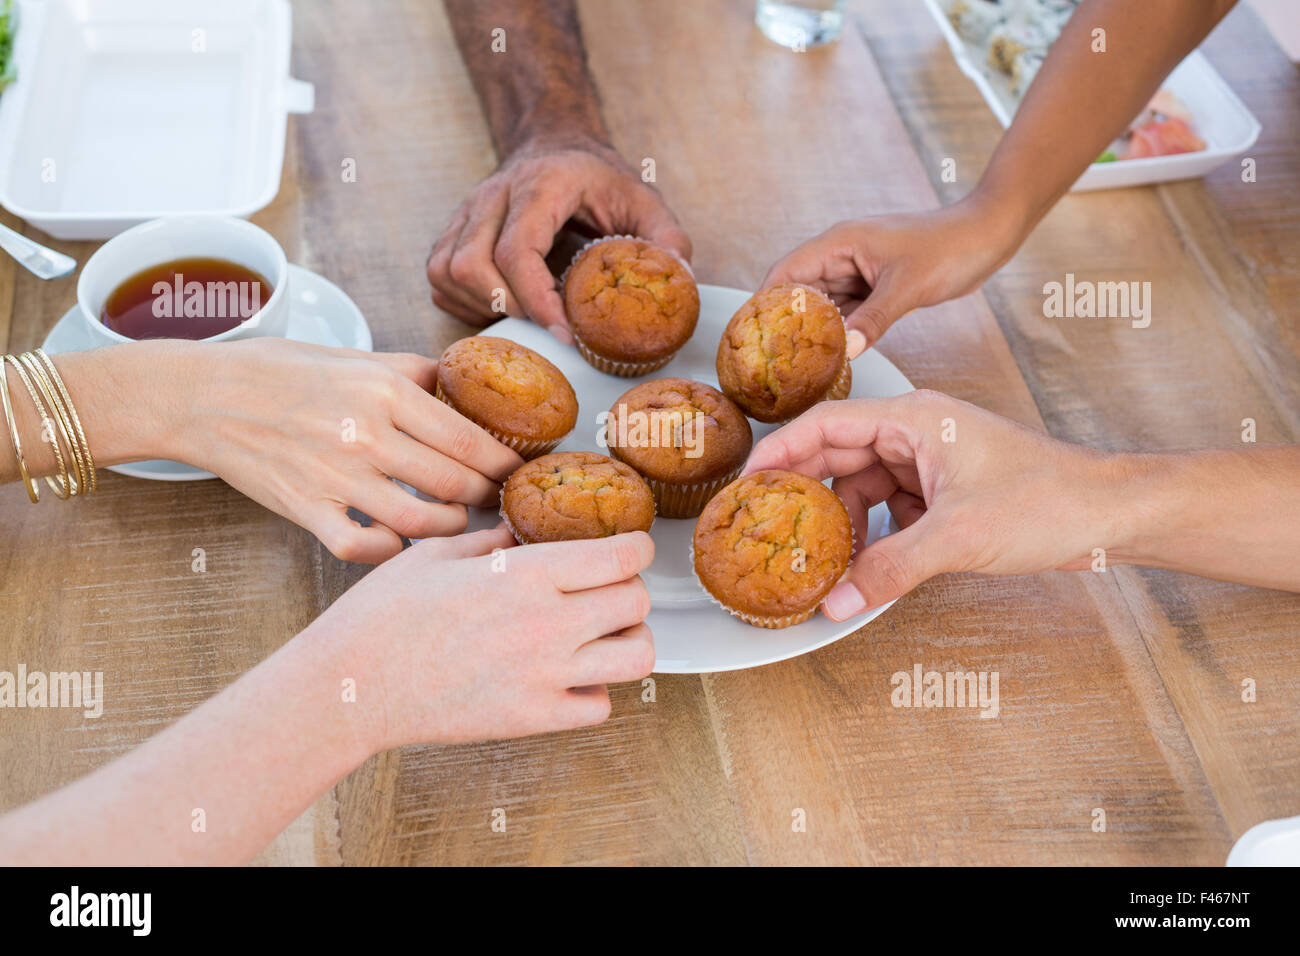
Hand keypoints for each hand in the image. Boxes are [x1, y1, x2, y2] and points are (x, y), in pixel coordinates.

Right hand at [169, 338, 523, 562]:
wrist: (204, 396)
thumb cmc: (283, 373)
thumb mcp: (356, 357)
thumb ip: (415, 373)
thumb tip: (469, 385)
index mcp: (385, 392)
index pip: (470, 440)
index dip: (505, 465)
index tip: (519, 474)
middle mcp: (365, 434)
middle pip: (455, 483)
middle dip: (487, 498)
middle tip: (498, 502)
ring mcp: (333, 476)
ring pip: (420, 521)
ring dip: (451, 528)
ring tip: (459, 522)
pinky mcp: (305, 509)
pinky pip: (363, 547)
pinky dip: (391, 551)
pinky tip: (401, 541)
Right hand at [307, 526, 656, 748]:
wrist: (352, 686)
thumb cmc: (383, 615)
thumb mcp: (436, 554)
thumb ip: (492, 540)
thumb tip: (521, 530)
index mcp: (526, 575)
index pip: (622, 557)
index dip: (636, 546)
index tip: (629, 546)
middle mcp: (547, 624)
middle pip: (637, 602)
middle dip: (631, 589)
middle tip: (610, 588)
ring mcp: (544, 676)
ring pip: (636, 657)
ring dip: (628, 640)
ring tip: (603, 635)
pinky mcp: (532, 719)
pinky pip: (600, 707)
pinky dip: (595, 691)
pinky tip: (569, 677)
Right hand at [427, 135, 690, 341]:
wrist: (555, 141)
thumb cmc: (597, 177)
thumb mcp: (642, 197)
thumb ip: (666, 237)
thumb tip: (680, 282)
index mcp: (540, 185)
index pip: (516, 250)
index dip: (536, 300)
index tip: (565, 332)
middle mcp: (493, 195)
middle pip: (469, 266)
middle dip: (508, 310)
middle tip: (547, 328)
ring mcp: (466, 212)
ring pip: (445, 272)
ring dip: (482, 308)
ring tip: (525, 318)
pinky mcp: (452, 230)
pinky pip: (439, 278)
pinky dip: (464, 303)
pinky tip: (503, 307)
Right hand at [743, 390, 1125, 618]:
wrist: (1109, 516)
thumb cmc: (1047, 500)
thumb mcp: (957, 537)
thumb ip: (888, 570)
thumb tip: (833, 603)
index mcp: (914, 419)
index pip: (826, 425)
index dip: (780, 451)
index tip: (745, 484)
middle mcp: (916, 434)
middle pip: (838, 457)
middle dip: (803, 492)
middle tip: (765, 526)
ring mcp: (929, 465)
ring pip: (862, 489)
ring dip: (840, 523)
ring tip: (811, 558)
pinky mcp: (943, 494)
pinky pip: (888, 512)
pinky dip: (872, 537)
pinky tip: (859, 566)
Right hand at [760, 199, 1022, 355]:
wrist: (985, 236)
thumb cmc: (949, 247)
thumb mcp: (907, 287)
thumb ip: (873, 320)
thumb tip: (846, 351)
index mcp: (840, 243)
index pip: (785, 273)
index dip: (764, 303)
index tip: (752, 335)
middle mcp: (841, 255)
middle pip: (798, 292)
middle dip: (785, 323)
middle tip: (773, 359)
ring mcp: (857, 271)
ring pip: (821, 305)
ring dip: (812, 331)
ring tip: (798, 364)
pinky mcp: (873, 286)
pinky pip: (845, 311)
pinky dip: (838, 332)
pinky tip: (834, 355)